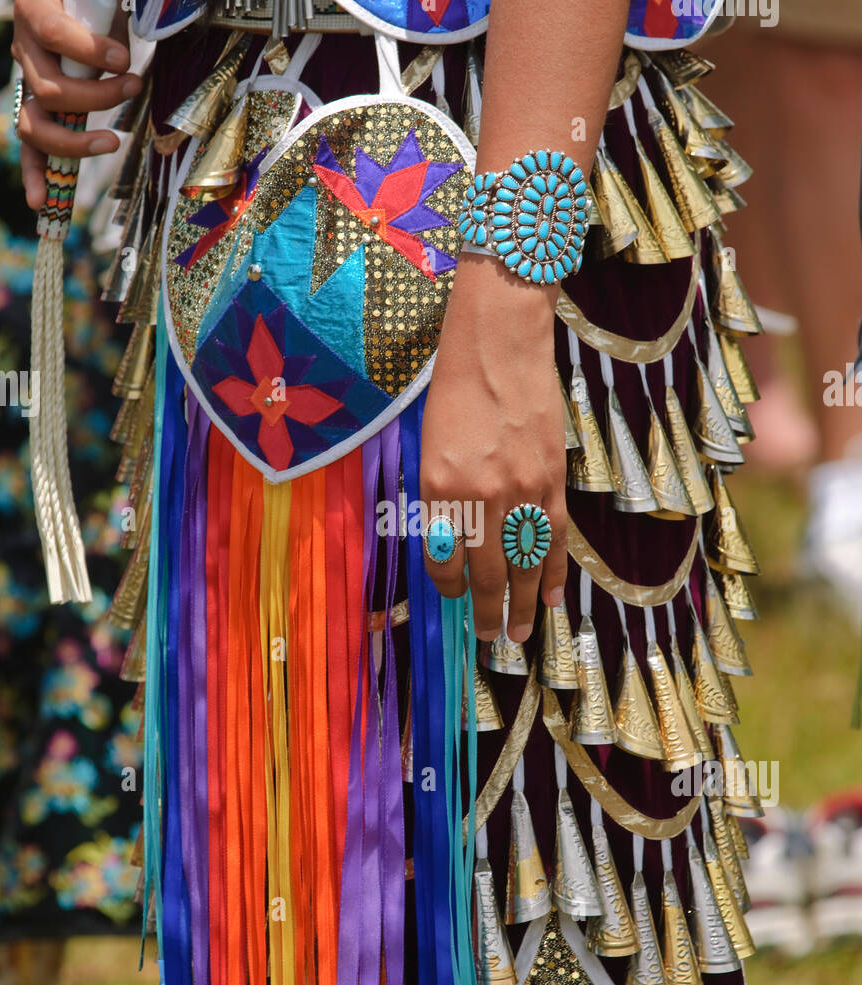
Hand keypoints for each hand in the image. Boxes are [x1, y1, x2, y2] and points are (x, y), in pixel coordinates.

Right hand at [12, 0, 141, 209]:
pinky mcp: (38, 107)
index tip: (124, 58)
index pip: (53, 33)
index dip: (87, 50)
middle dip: (95, 96)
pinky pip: (32, 146)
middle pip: (49, 88)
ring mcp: (28, 81)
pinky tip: (43, 203)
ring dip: (76, 138)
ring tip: (114, 139)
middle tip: (134, 86)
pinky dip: (37, 175)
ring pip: (36, 123)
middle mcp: (24, 47)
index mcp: (35, 7)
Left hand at [420, 251, 567, 642]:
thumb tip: (452, 542)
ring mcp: (521, 490)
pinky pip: (554, 538)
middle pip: (485, 571)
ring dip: (520, 604)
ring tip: (518, 634)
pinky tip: (549, 598)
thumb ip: (441, 497)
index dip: (446, 585)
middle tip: (488, 640)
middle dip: (485, 611)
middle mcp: (480, 496)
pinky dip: (552, 571)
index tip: (451, 597)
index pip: (443, 557)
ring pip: (522, 563)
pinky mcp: (551, 480)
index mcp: (440, 487)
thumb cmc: (455, 390)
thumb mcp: (430, 446)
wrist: (500, 344)